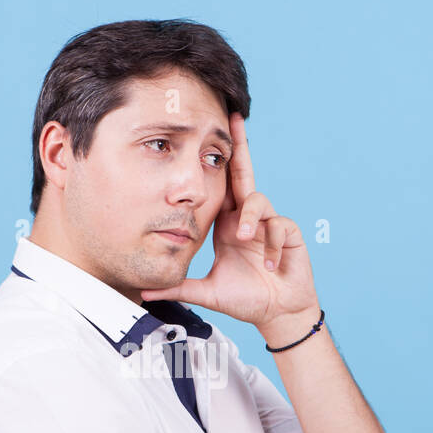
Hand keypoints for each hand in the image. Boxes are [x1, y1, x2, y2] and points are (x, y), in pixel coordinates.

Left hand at [140, 112, 319, 336]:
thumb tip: (144, 291)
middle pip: (244, 174)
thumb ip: (178, 288)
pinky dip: (271, 246)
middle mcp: (247, 218)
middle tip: (234, 119)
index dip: (216, 163)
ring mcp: (269, 223)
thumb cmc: (246, 299)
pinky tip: (268, 265)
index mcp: (227, 223)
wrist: (277, 314)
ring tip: (242, 239)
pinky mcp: (289, 233)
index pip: (221, 187)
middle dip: (240, 146)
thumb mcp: (207, 292)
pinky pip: (279, 226)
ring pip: (258, 201)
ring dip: (248, 218)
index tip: (206, 138)